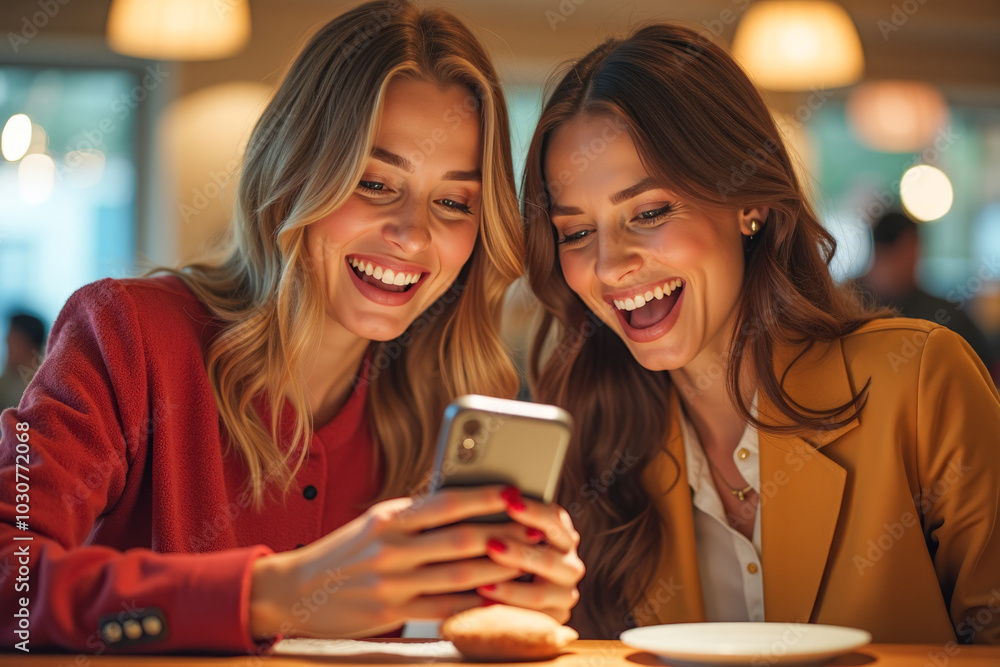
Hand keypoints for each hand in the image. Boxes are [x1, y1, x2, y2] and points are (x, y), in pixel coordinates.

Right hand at [248, 485, 531, 639]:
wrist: (295, 590)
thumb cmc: (345, 550)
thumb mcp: (376, 521)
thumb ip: (417, 514)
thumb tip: (467, 500)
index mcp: (389, 518)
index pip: (446, 502)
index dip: (485, 496)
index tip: (515, 491)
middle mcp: (391, 548)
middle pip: (461, 540)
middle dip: (505, 535)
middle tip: (537, 530)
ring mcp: (392, 584)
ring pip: (460, 576)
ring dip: (500, 569)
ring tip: (529, 561)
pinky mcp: (393, 614)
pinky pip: (446, 609)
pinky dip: (477, 602)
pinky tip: (501, 597)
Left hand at [475, 487, 584, 623]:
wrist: (500, 599)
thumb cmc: (498, 550)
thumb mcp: (506, 532)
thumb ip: (505, 519)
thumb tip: (489, 497)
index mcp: (562, 535)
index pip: (555, 520)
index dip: (534, 511)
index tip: (510, 502)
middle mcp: (569, 565)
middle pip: (551, 560)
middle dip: (519, 553)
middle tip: (492, 544)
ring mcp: (563, 595)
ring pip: (540, 595)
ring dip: (510, 589)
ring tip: (482, 584)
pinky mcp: (552, 620)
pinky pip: (530, 621)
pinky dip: (506, 614)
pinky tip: (484, 608)